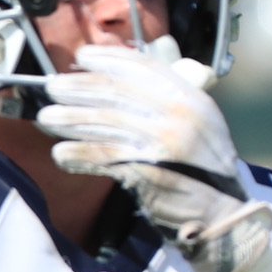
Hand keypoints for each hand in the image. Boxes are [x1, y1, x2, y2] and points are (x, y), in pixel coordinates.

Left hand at [38, 42, 242, 232]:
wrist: (224, 214)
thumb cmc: (203, 165)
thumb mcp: (200, 121)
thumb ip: (166, 96)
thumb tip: (112, 73)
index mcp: (192, 99)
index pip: (143, 67)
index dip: (108, 58)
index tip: (83, 57)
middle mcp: (179, 117)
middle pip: (114, 91)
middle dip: (77, 87)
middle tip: (53, 87)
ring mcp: (162, 144)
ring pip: (102, 121)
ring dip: (68, 119)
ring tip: (47, 118)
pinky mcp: (146, 172)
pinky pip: (101, 156)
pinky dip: (75, 153)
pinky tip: (60, 152)